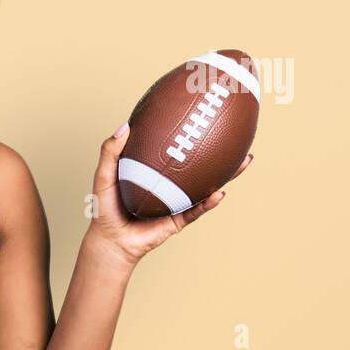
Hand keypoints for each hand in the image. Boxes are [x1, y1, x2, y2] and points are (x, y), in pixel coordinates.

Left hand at [86, 124, 253, 267]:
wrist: (110, 240)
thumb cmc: (105, 207)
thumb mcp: (104, 175)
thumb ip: (111, 151)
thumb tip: (126, 125)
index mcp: (158, 168)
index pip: (178, 144)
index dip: (191, 129)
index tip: (205, 110)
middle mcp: (172, 182)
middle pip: (201, 161)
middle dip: (222, 147)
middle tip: (238, 130)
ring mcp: (178, 200)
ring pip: (208, 184)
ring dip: (228, 173)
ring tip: (245, 159)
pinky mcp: (179, 219)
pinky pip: (197, 209)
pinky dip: (209, 202)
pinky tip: (220, 192)